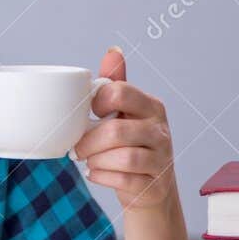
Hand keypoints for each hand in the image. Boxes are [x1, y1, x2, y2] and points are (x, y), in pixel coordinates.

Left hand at [72, 46, 177, 212]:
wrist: (151, 188)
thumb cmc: (132, 145)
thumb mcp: (126, 113)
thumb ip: (117, 85)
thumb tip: (113, 51)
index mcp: (151, 107)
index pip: (120, 92)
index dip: (97, 102)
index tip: (90, 113)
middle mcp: (160, 130)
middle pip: (116, 131)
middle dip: (88, 142)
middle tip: (77, 149)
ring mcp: (161, 158)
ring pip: (121, 158)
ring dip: (95, 161)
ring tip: (90, 161)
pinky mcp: (155, 184)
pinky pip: (123, 179)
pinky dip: (102, 177)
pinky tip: (96, 173)